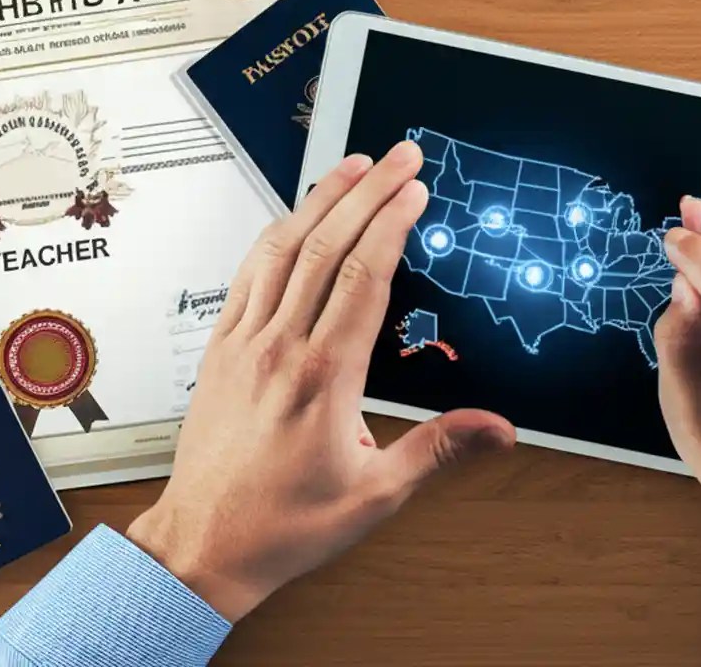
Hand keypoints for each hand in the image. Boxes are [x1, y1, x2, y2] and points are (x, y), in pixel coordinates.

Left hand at [126, 142, 515, 620]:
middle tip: (398, 155)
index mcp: (323, 377)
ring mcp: (243, 343)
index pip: (365, 276)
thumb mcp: (376, 495)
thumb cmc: (283, 524)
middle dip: (367, 191)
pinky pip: (247, 274)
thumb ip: (439, 449)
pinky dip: (275, 235)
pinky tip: (292, 218)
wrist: (203, 545)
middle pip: (327, 246)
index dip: (393, 223)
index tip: (415, 189)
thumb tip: (497, 428)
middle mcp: (279, 348)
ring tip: (350, 164)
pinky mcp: (220, 350)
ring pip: (281, 249)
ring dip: (318, 199)